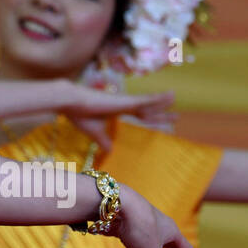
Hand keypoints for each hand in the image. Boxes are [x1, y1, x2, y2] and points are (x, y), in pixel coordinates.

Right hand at [57, 81, 175, 152]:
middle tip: (176, 117)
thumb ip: (103, 140)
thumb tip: (109, 151)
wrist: (71, 103)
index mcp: (117, 112)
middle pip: (147, 111)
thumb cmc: (80, 116)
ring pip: (149, 103)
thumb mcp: (94, 132)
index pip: (139, 116)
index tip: (162, 124)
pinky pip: (147, 99)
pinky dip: (159, 98)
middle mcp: (124, 105)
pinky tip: (169, 96)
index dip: (151, 120)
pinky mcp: (126, 100)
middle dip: (161, 114)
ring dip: (163, 102)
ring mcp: (126, 102)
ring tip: (174, 98)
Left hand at [107, 184, 201, 247]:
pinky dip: (129, 238)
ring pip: (146, 235)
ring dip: (150, 242)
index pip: (183, 246)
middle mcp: (154, 223)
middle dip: (173, 247)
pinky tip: (122, 238)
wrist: (111, 199)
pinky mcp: (120, 220)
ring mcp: (137, 220)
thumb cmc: (137, 224)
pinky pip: (127, 232)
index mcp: (168, 229)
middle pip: (167, 238)